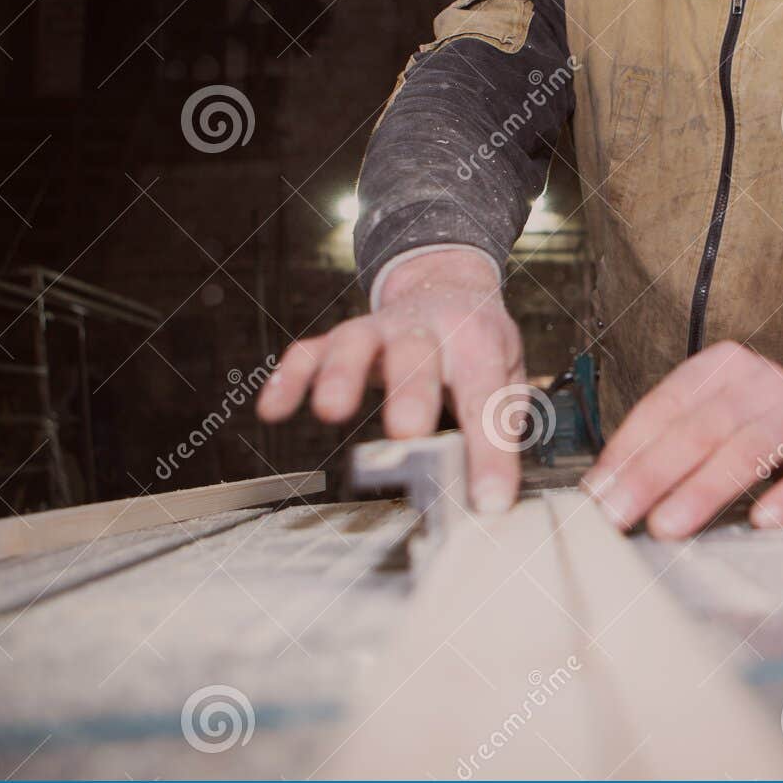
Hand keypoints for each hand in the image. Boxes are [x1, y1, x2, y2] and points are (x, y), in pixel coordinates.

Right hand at [254, 249, 525, 511]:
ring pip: (356, 343)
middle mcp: (427, 328)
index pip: (487, 400)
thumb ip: (499, 428)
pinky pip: (309, 352)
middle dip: (410, 393)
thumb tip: (493, 498)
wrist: (446, 283)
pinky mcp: (340, 336)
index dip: (490, 452)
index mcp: (478, 342)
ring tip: (331, 411)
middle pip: (416, 354)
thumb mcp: (508, 376)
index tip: (490, 500)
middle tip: (409, 433)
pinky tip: (274, 410)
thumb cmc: (478, 342)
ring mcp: (379, 329)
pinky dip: (289, 378)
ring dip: (342, 374)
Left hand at [582, 341, 782, 539]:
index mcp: (720, 368)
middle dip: (652, 475)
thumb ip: (667, 437)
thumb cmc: (758, 415)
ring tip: (668, 525)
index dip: (628, 449)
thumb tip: (606, 487)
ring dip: (704, 490)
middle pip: (699, 430)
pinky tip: (764, 520)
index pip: (665, 406)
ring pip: (748, 451)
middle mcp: (759, 384)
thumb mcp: (712, 406)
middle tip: (618, 515)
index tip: (597, 490)